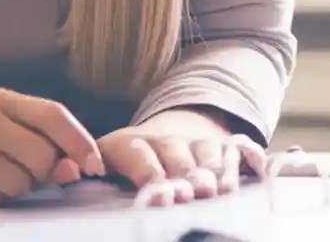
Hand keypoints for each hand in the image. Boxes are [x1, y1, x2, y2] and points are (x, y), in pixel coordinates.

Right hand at [0, 88, 103, 206]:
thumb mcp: (6, 129)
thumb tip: (74, 169)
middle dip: (43, 174)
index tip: (95, 167)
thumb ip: (44, 143)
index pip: (53, 115)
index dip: (80, 142)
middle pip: (41, 155)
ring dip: (16, 190)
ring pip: (18, 183)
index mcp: (1, 99)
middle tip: (26, 174)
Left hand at [98, 109, 267, 205]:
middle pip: (181, 156)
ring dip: (218, 172)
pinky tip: (258, 174)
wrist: (166, 133)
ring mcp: (200, 141)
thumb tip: (71, 171)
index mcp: (134, 144)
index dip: (152, 176)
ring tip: (221, 191)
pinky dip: (251, 161)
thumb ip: (85, 166)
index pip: (142, 158)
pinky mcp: (225, 144)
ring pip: (213, 153)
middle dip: (188, 176)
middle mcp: (170, 140)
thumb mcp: (103, 158)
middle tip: (193, 194)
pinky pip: (243, 149)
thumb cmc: (129, 159)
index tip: (160, 197)